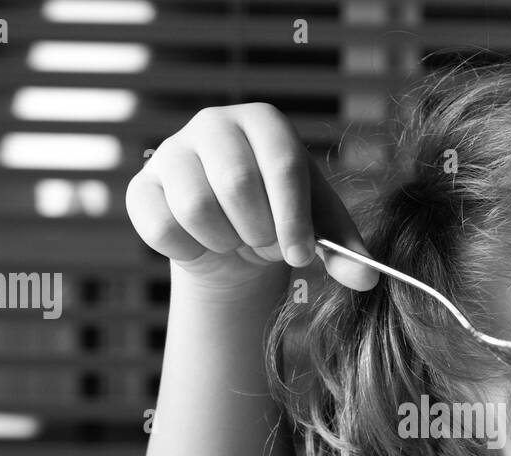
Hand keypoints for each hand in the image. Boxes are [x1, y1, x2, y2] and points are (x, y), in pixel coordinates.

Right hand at [125, 103, 380, 291]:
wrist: (232, 239)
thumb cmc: (281, 221)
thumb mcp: (320, 231)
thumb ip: (347, 252)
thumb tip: (369, 278)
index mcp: (264, 122)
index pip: (283, 163)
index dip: (294, 218)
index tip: (300, 256)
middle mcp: (214, 123)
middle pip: (237, 184)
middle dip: (259, 231)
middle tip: (265, 244)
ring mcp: (172, 151)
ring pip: (197, 208)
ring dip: (225, 242)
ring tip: (236, 240)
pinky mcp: (142, 187)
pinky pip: (162, 227)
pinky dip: (189, 250)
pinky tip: (201, 244)